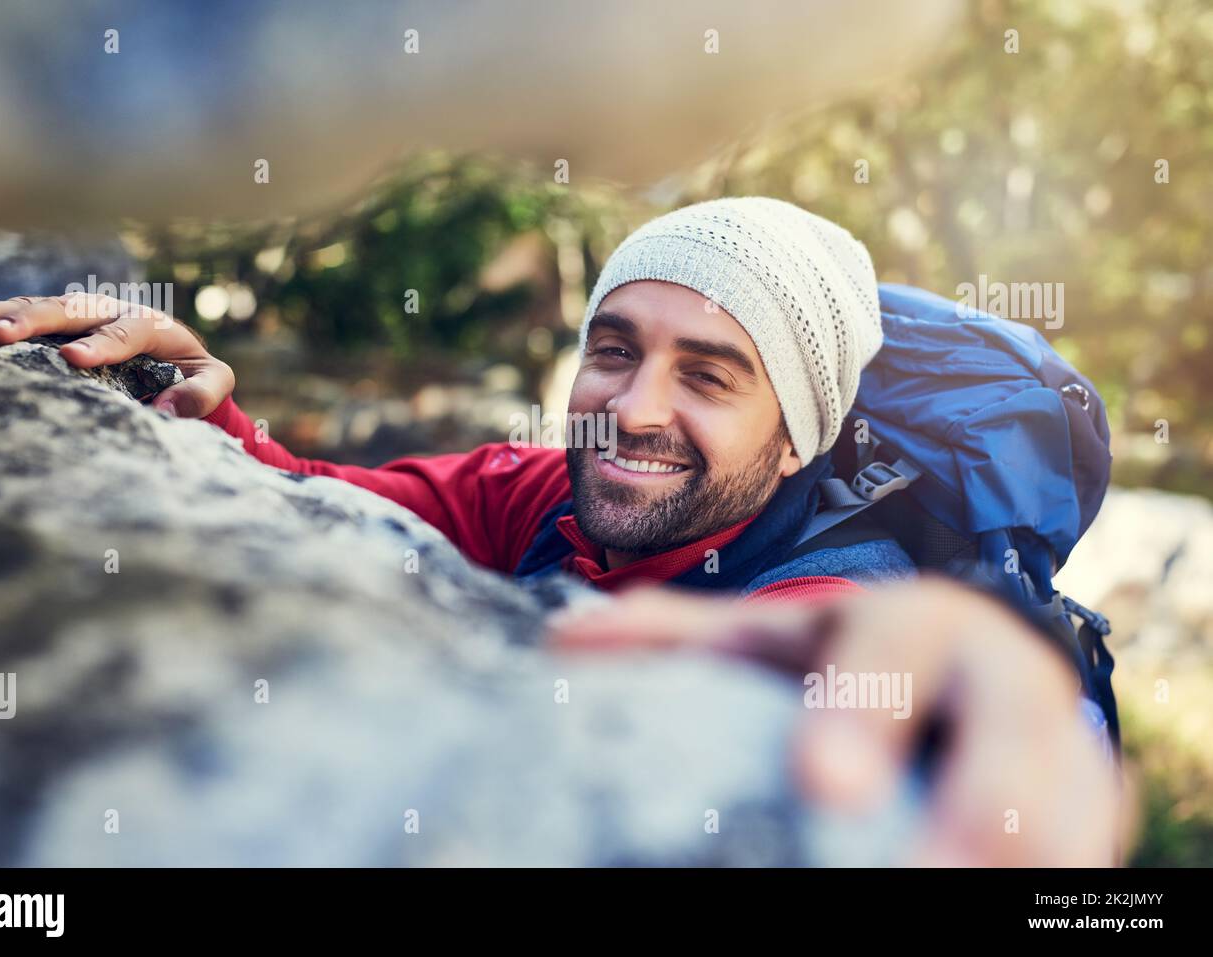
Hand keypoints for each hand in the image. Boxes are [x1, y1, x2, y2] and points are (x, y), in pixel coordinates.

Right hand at [0, 293, 233, 417]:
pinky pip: (27, 314)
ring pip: (42, 308)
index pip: (125, 333)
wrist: (182, 357)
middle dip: (33, 323)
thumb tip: (167, 411)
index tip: (73, 359)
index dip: (101, 345)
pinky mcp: (63, 322)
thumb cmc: (196, 373)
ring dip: (1, 315)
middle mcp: (113, 310)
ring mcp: (85, 313)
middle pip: (71, 312)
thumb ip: (200, 395)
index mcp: (152, 325)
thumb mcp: (214, 383)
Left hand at [548, 578, 1130, 866]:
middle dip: (981, 801)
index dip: (863, 712)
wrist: (965, 667)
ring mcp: (1056, 737)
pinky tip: (1005, 909)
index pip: (891, 652)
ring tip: (961, 903)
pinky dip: (1059, 874)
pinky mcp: (1086, 795)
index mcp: (908, 622)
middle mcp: (996, 671)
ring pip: (1072, 795)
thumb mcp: (767, 644)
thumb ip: (677, 641)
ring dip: (1034, 853)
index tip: (820, 783)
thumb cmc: (844, 662)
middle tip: (926, 874)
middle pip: (1009, 730)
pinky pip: (1089, 841)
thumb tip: (560, 641)